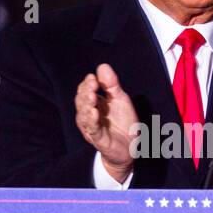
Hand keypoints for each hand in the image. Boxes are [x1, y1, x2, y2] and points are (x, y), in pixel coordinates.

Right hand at [75, 63, 138, 181]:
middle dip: (86, 92)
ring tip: (92, 96)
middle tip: (92, 84)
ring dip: (87, 104)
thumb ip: (111, 84)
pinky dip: (91, 121)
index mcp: (94, 103)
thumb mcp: (120, 99)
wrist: (131, 146)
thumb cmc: (123, 122)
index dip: (87, 84)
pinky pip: (92, 129)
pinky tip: (93, 113)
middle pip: (81, 101)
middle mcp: (89, 114)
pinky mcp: (97, 138)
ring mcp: (91, 127)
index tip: (93, 77)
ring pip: (83, 115)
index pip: (85, 90)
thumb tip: (102, 66)